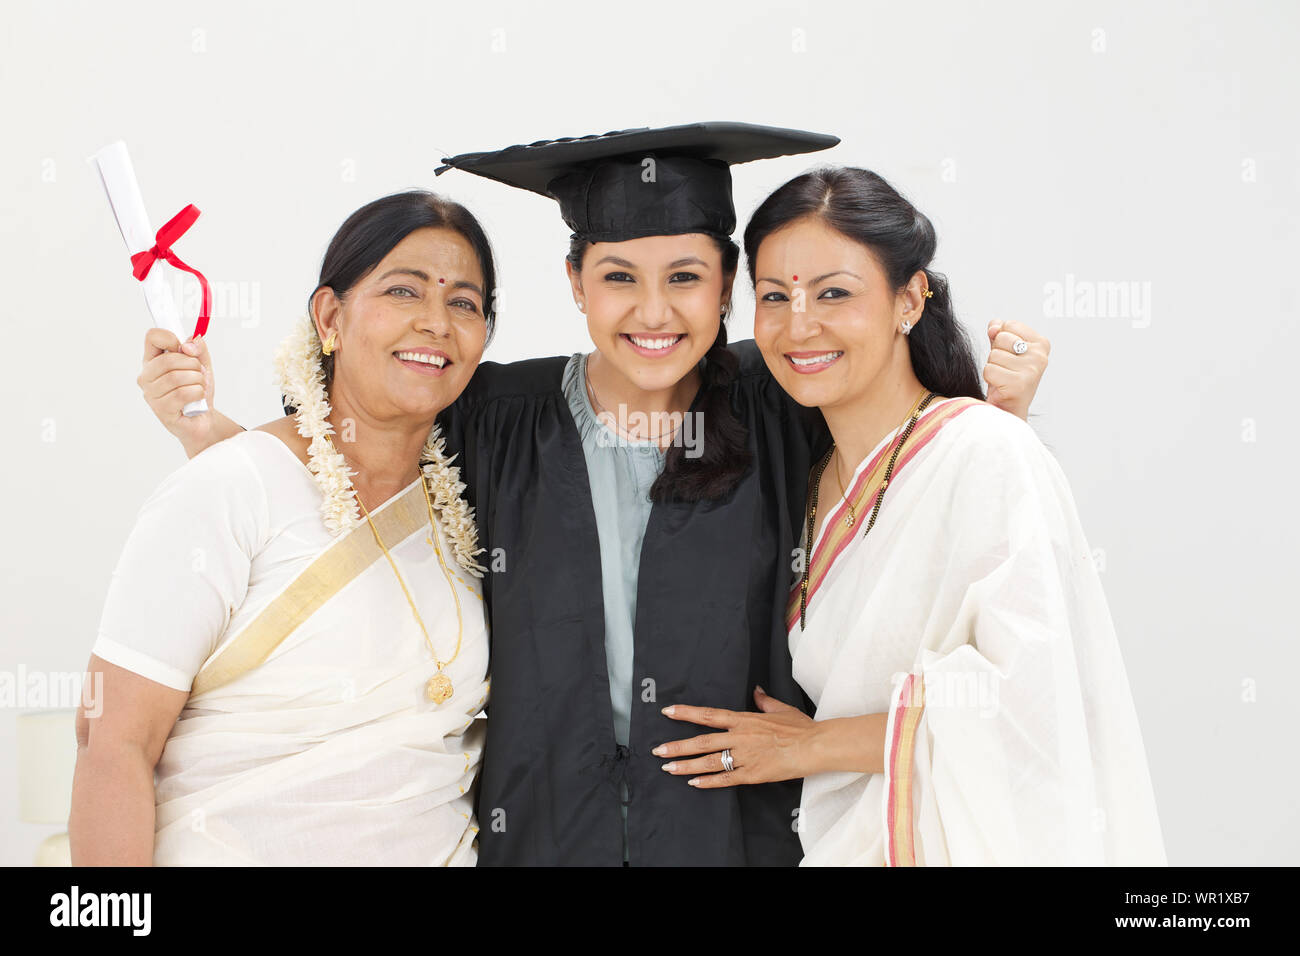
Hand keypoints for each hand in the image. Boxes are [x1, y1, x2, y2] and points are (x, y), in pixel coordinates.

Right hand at [137, 327, 216, 453]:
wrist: (204, 418)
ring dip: (198, 380)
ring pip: (177, 377)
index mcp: (153, 361)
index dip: (171, 338)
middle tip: (199, 373)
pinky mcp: (161, 409)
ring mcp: (151, 394)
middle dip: (193, 365)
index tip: (184, 349)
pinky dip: (198, 393)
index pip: (153, 337)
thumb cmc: (197, 391)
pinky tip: (198, 398)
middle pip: (168, 359)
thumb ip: (198, 349)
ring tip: (200, 386)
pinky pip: (183, 394)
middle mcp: (147, 376)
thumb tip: (188, 344)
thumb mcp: (203, 365)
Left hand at [653, 686, 819, 788]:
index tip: (667, 712)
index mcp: (744, 719)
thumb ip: (764, 701)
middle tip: (658, 750)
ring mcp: (744, 756)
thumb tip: (756, 691)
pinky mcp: (752, 774)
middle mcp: (739, 737)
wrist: (814, 746)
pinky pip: (725, 779)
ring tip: (668, 768)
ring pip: (709, 762)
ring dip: (686, 765)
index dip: (686, 713)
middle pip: (701, 741)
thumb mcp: (780, 709)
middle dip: (677, 746)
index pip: (708, 715)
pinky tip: (693, 783)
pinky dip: (708, 781)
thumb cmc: (800, 727)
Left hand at [983, 319, 1049, 420]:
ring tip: (1002, 378)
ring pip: (993, 355)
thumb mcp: (1004, 350)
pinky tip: (1000, 386)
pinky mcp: (1019, 384)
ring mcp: (1031, 370)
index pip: (1010, 324)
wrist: (1009, 408)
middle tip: (1005, 369)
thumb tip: (994, 326)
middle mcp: (1040, 356)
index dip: (1001, 340)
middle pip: (1001, 338)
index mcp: (1041, 344)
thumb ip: (999, 332)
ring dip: (992, 367)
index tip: (1010, 356)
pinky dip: (990, 378)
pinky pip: (989, 370)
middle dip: (996, 353)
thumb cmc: (1006, 377)